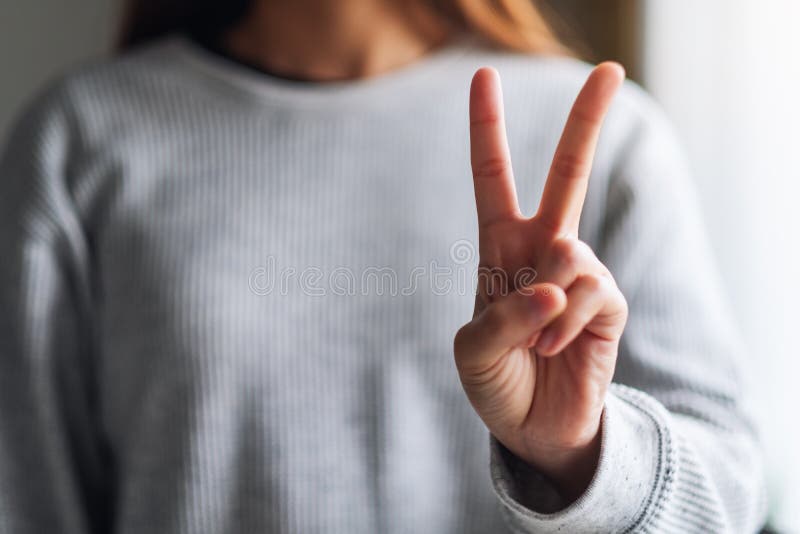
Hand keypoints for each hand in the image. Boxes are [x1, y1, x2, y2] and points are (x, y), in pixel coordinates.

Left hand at [453, 63, 627, 501]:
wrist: (532, 429)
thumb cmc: (495, 381)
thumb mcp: (472, 351)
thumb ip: (501, 317)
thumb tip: (552, 286)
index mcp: (500, 247)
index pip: (492, 177)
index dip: (487, 128)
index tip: (484, 76)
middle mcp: (543, 250)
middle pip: (568, 174)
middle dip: (587, 122)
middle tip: (611, 68)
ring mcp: (580, 274)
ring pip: (571, 251)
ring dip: (545, 304)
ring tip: (537, 342)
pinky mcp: (608, 303)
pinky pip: (589, 293)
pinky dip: (564, 325)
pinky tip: (557, 349)